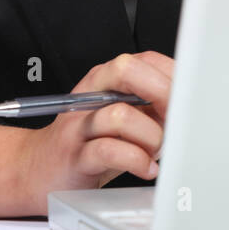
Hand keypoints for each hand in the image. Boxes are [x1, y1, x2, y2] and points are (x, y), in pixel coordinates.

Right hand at [18, 51, 174, 214]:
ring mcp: (79, 125)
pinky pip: (109, 151)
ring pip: (122, 115)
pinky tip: (145, 168)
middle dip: (163, 95)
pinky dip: (136, 161)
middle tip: (175, 120)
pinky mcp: (75, 156)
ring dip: (151, 137)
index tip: (187, 98)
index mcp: (104, 80)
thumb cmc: (88, 142)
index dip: (172, 77)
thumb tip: (190, 104)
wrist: (38, 169)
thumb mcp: (121, 114)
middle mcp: (90, 95)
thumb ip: (150, 104)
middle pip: (128, 71)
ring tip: (154, 151)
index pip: (145, 60)